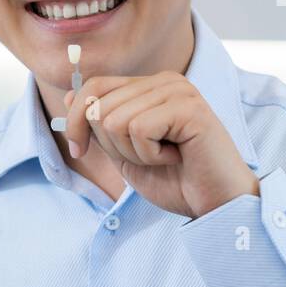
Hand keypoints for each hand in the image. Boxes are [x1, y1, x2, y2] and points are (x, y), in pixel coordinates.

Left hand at [63, 71, 258, 218]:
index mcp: (149, 86)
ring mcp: (179, 91)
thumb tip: (72, 95)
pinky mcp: (190, 108)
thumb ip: (99, 125)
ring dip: (132, 153)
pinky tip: (175, 157)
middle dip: (111, 145)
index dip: (75, 121)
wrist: (214, 205)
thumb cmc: (174, 180)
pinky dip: (149, 154)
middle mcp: (164, 81)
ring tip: (163, 157)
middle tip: (146, 158)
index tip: (79, 151)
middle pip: (98, 106)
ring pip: (114, 120)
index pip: (93, 87)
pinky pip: (139, 129)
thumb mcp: (123, 152)